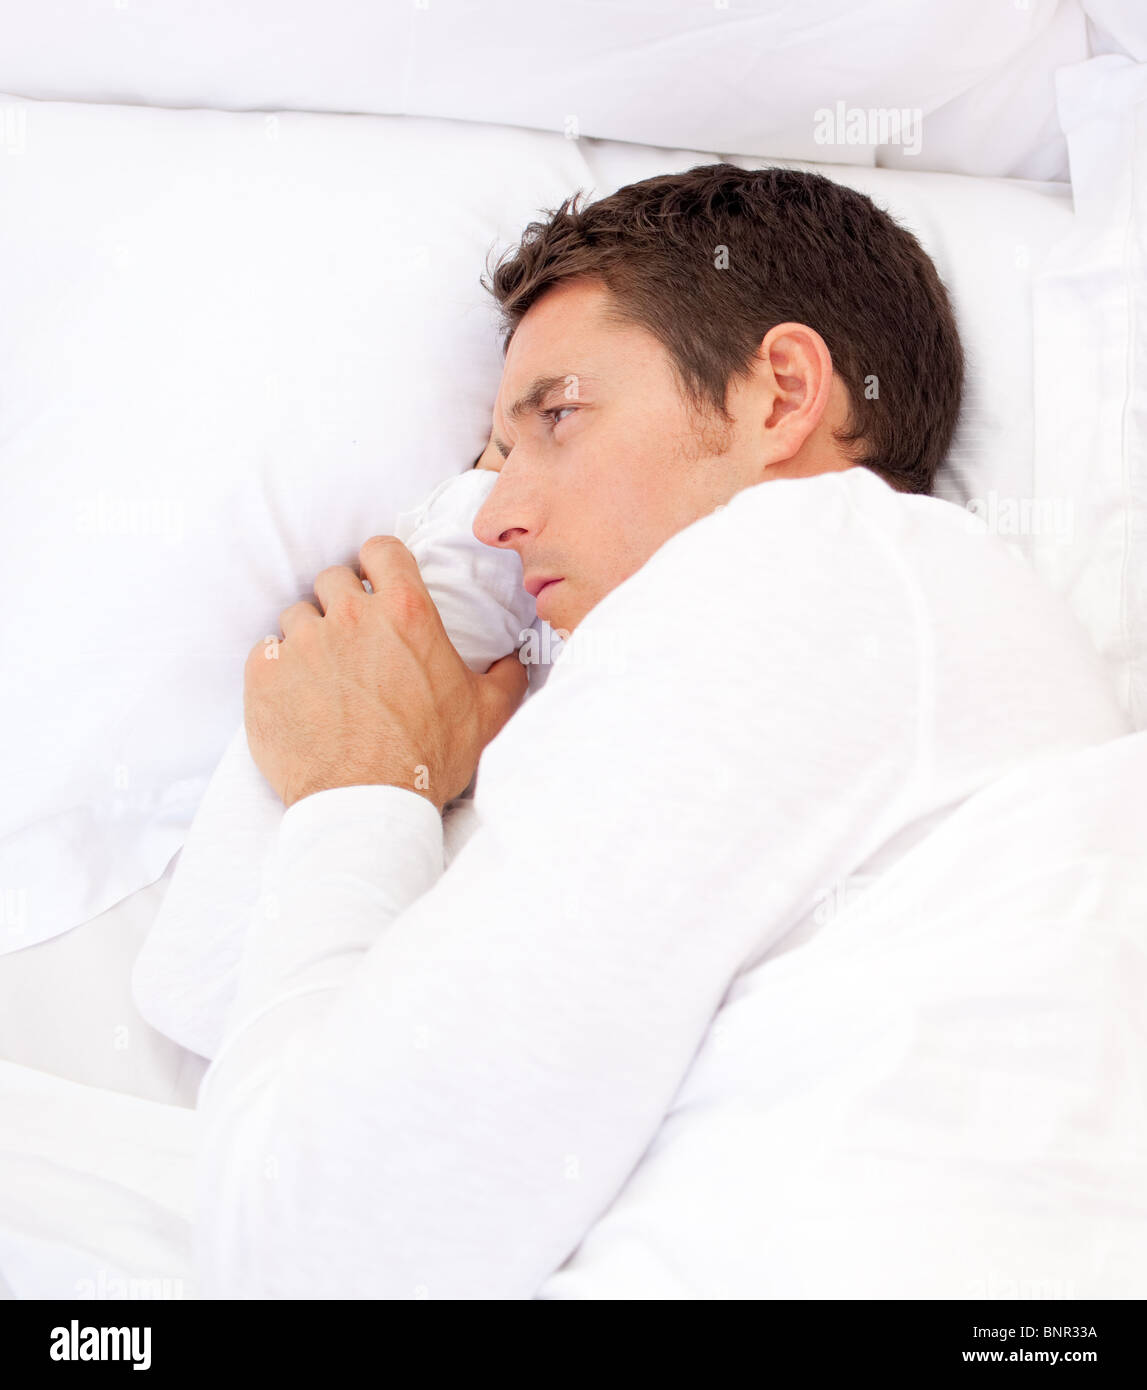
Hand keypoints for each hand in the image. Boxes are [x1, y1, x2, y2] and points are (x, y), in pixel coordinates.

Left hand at [244, 535, 528, 812]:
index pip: (380, 549)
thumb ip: (505, 675)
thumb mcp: (487, 714)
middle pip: (333, 580)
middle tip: (353, 643)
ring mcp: (303, 643)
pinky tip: (298, 697)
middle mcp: (351, 617)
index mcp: (406, 613)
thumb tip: (515, 659)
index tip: (376, 584)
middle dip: (342, 604)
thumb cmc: (429, 759)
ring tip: (324, 678)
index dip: (377, 564)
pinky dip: (278, 669)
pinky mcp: (265, 674)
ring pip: (297, 617)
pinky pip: (265, 652)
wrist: (368, 805)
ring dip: (309, 639)